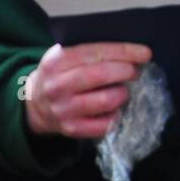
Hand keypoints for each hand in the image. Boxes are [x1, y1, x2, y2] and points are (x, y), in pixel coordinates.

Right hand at [24, 42, 151, 138]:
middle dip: (126, 71)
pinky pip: (104, 124)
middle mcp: (58, 85)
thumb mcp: (64, 59)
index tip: (145, 53)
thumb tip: (131, 53)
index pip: (95, 52)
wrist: (34, 105)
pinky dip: (116, 116)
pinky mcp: (71, 128)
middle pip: (100, 75)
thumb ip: (90, 53)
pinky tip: (116, 109)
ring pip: (105, 100)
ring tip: (123, 91)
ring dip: (122, 94)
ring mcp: (64, 109)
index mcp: (56, 62)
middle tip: (135, 72)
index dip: (124, 52)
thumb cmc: (60, 77)